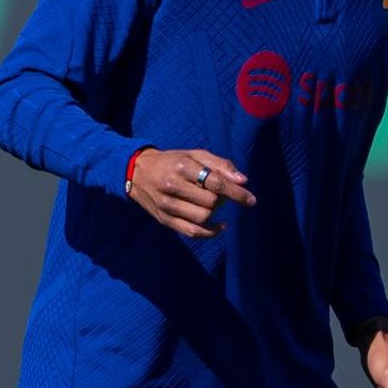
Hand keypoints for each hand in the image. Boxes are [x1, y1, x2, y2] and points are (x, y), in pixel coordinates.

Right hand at [126, 147, 255, 239]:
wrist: (136, 171)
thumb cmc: (172, 162)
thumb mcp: (194, 155)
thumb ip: (220, 165)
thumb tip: (243, 181)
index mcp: (182, 167)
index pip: (215, 182)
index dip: (237, 193)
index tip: (251, 200)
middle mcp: (172, 186)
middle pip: (211, 202)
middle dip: (222, 200)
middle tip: (220, 195)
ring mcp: (166, 205)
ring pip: (203, 218)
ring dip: (215, 213)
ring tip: (213, 204)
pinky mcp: (164, 219)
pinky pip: (192, 232)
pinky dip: (210, 232)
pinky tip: (219, 225)